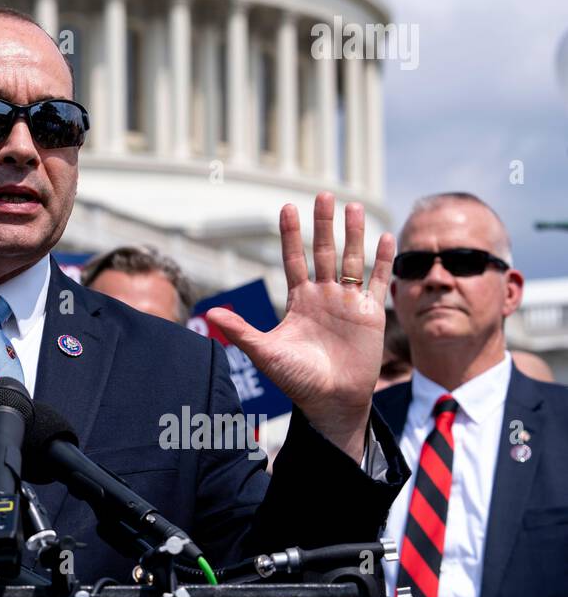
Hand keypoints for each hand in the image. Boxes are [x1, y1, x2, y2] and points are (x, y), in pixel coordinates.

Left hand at [205, 192, 394, 460]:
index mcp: (299, 300)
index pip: (294, 259)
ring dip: (353, 234)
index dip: (291, 235)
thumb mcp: (266, 353)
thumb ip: (242, 332)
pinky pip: (377, 281)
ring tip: (353, 206)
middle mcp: (324, 296)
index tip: (288, 207)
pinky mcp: (371, 315)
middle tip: (324, 194)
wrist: (330, 402)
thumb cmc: (297, 380)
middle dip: (323, 224)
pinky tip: (384, 238)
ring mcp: (348, 303)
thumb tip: (211, 314)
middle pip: (324, 252)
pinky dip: (381, 261)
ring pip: (351, 260)